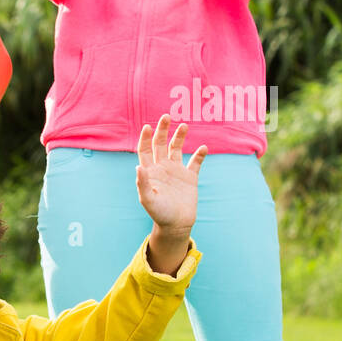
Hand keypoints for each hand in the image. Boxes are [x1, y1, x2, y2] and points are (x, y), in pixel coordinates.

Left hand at [135, 114, 205, 237]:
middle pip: (161, 144)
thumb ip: (142, 183)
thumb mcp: (148, 199)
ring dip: (180, 137)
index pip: (145, 150)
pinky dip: (199, 154)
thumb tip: (138, 167)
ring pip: (177, 149)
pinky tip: (203, 148)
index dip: (145, 138)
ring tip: (184, 126)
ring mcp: (176, 171)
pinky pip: (195, 162)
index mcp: (150, 171)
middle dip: (162, 130)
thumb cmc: (159, 213)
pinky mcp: (190, 177)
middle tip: (166, 116)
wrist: (176, 224)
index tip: (147, 126)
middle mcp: (162, 168)